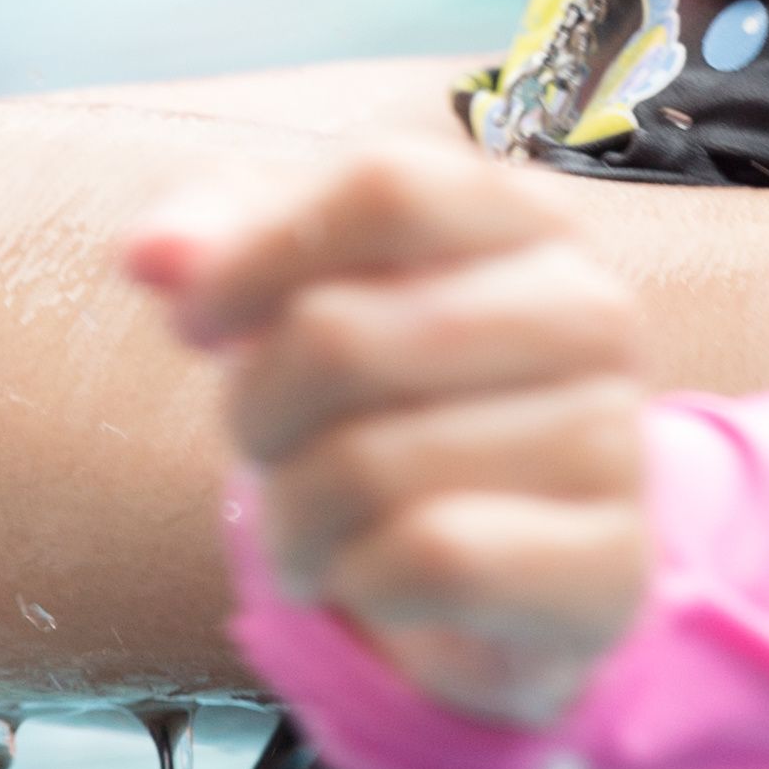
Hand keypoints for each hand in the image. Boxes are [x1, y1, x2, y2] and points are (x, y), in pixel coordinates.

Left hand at [123, 136, 648, 724]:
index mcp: (529, 217)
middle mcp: (594, 311)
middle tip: (267, 450)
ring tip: (317, 527)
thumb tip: (152, 255)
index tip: (195, 325)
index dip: (255, 258)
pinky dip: (358, 583)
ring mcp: (616, 441)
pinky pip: (426, 560)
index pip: (385, 186)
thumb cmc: (384, 404)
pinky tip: (372, 580)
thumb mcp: (299, 294)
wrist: (495, 570)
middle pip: (341, 332)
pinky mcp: (609, 566)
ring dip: (294, 519)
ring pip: (365, 466)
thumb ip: (222, 243)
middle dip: (255, 410)